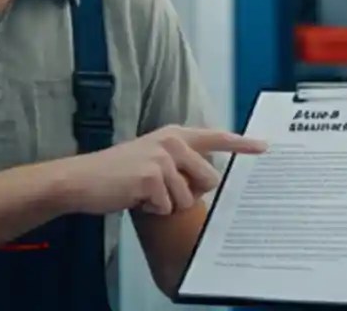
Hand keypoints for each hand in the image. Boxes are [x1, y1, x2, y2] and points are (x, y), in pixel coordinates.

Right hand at [57, 125, 267, 216]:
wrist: (82, 180)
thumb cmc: (118, 174)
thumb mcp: (152, 160)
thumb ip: (180, 164)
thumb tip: (207, 181)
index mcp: (174, 135)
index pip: (215, 137)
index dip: (241, 143)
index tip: (264, 146)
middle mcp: (171, 142)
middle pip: (210, 179)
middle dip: (191, 193)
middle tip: (161, 190)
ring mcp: (162, 158)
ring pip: (188, 198)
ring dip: (168, 204)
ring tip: (143, 192)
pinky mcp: (152, 177)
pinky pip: (168, 208)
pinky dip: (153, 210)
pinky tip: (135, 198)